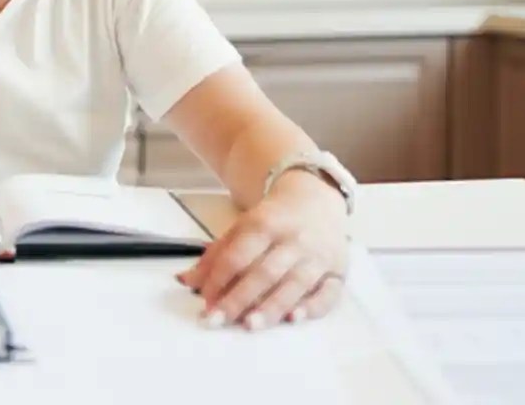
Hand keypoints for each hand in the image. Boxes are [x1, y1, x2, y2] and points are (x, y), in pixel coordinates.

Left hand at [175, 170, 349, 329]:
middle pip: (264, 272)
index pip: (239, 254)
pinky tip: (294, 319)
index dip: (219, 278)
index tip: (204, 301)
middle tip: (217, 321)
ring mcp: (317, 256)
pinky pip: (329, 293)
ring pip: (295, 284)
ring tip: (250, 325)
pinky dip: (312, 307)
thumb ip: (216, 254)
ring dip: (272, 308)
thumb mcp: (242, 227)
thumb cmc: (273, 219)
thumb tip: (185, 281)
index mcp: (265, 223)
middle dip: (239, 299)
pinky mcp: (338, 271)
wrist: (316, 198)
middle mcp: (293, 239)